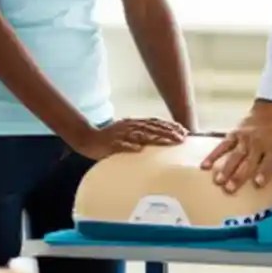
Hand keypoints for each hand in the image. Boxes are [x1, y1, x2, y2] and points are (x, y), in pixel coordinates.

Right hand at [70, 118, 187, 159]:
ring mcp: (120, 134)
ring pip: (140, 135)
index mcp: (134, 123)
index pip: (155, 122)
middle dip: (168, 132)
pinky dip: (130, 146)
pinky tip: (139, 149)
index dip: (170, 126)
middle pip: (152, 128)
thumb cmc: (110, 139)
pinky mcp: (111, 144)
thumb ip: (142, 133)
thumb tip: (161, 138)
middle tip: (182, 139)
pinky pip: (121, 145)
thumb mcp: (128, 132)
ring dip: (155, 138)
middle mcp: (129, 126)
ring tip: (168, 142)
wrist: (87, 139)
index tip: (184, 131)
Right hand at [200, 100, 271, 191]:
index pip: (267, 163)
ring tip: (217, 180)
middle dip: (239, 176)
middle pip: (247, 162)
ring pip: (233, 156)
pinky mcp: (234, 135)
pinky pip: (222, 146)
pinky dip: (213, 155)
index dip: (264, 173)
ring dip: (225, 168)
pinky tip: (205, 166)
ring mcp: (244, 140)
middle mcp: (257, 145)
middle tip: (230, 188)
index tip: (258, 183)